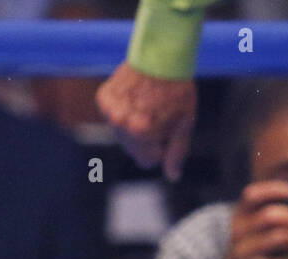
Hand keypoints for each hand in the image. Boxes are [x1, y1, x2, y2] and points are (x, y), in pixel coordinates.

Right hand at [96, 61, 196, 180]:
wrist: (162, 53)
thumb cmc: (178, 89)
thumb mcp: (185, 123)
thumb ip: (177, 152)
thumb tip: (173, 176)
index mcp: (140, 133)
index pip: (147, 161)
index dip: (161, 148)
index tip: (168, 129)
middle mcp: (120, 123)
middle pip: (133, 149)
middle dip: (147, 138)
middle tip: (158, 112)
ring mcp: (109, 110)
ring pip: (122, 135)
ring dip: (134, 125)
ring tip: (147, 103)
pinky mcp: (103, 98)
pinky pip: (113, 117)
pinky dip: (123, 111)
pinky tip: (135, 97)